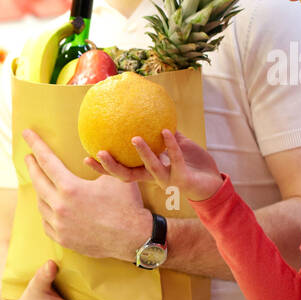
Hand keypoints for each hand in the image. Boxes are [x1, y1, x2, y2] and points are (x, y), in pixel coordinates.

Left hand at [23, 129, 151, 260]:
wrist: (133, 238)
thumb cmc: (126, 204)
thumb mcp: (114, 177)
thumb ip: (100, 164)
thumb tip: (90, 155)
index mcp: (70, 188)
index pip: (47, 160)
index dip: (36, 144)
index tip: (26, 133)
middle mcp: (60, 206)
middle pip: (38, 181)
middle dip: (32, 166)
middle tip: (29, 157)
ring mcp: (59, 225)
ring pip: (41, 203)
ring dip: (41, 190)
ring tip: (42, 181)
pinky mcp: (63, 239)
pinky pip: (46, 222)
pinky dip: (47, 212)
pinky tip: (50, 206)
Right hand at [89, 130, 223, 202]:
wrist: (214, 184)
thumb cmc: (193, 165)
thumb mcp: (177, 146)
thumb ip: (165, 136)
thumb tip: (152, 116)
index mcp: (147, 172)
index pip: (121, 171)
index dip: (103, 167)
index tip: (86, 157)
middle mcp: (153, 178)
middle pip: (127, 175)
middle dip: (112, 167)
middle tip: (99, 152)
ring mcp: (167, 180)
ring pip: (150, 168)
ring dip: (142, 153)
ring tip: (134, 138)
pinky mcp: (182, 179)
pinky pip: (175, 159)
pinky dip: (171, 145)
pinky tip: (166, 131)